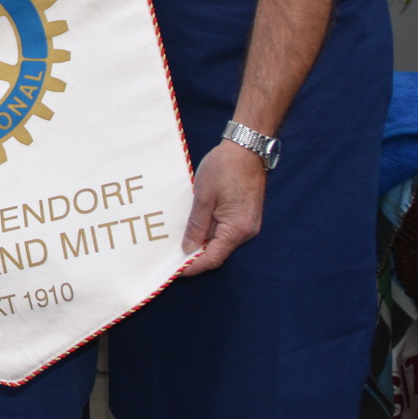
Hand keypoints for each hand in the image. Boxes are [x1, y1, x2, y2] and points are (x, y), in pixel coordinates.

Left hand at [179, 139, 265, 274]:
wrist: (246, 148)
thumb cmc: (225, 168)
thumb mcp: (203, 196)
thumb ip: (197, 225)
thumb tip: (189, 249)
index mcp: (236, 229)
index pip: (212, 258)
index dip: (192, 267)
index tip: (173, 271)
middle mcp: (246, 231)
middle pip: (217, 253)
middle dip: (194, 257)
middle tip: (170, 257)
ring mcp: (247, 224)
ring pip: (220, 242)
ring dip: (201, 243)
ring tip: (177, 242)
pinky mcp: (245, 215)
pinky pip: (225, 231)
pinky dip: (209, 232)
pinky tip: (194, 227)